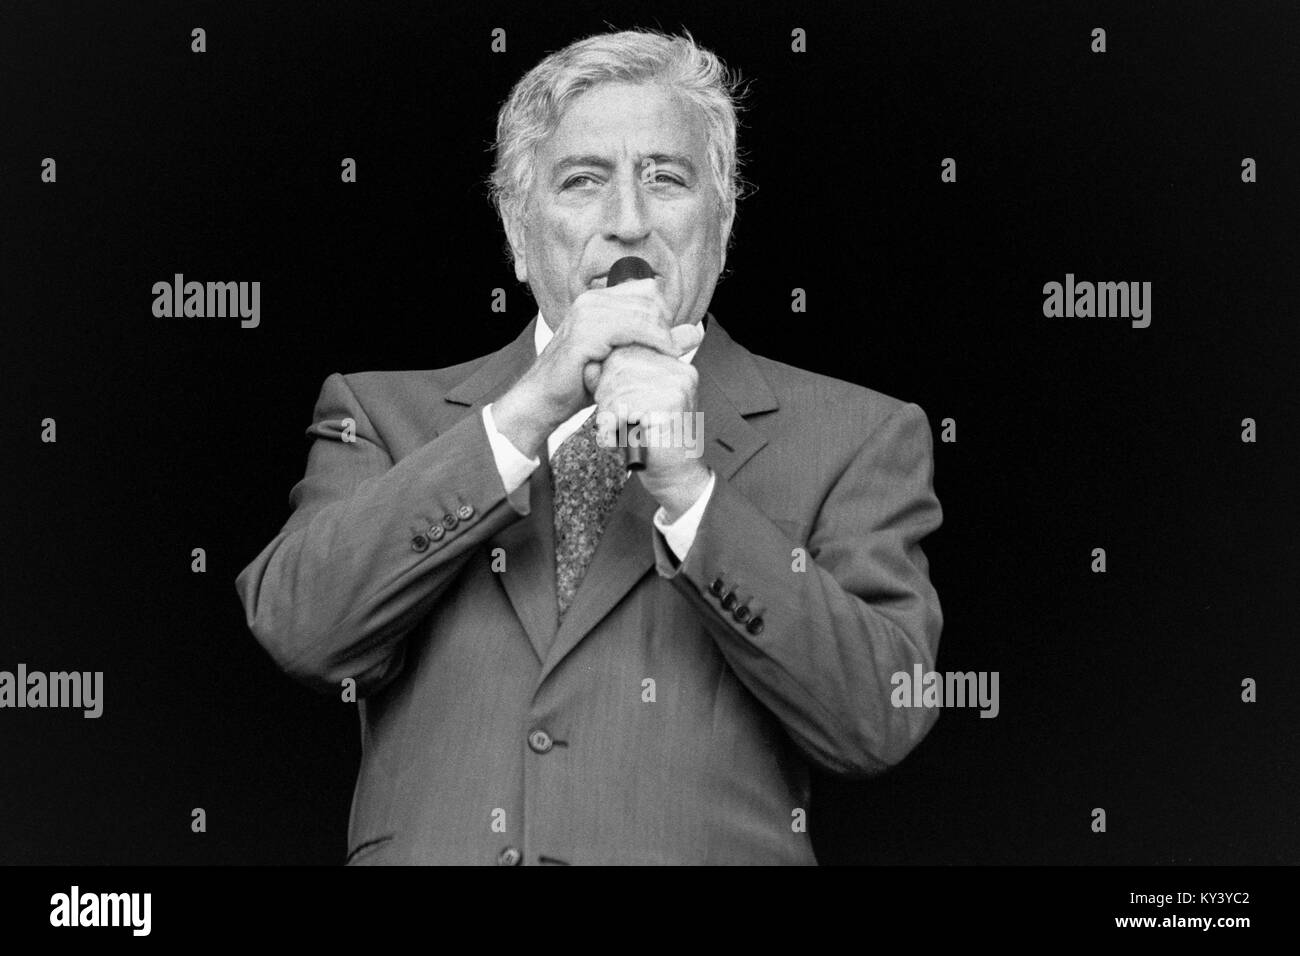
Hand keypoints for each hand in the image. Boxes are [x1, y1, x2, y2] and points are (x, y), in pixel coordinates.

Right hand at [492, 278, 701, 457]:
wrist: (543, 400)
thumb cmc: (579, 381)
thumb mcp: (624, 357)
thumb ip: (658, 341)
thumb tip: (696, 331)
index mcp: (597, 301)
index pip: (646, 289)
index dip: (664, 311)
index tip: (669, 338)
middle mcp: (591, 301)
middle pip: (649, 298)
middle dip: (666, 323)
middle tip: (671, 349)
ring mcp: (587, 314)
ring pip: (644, 312)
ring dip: (662, 333)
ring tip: (670, 354)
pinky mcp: (586, 333)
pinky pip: (632, 329)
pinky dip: (653, 341)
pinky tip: (662, 355)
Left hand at [592, 342, 710, 521]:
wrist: (677, 476)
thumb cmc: (655, 442)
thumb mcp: (631, 403)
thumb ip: (614, 381)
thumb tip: (589, 365)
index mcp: (674, 365)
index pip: (626, 351)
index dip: (608, 375)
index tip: (610, 399)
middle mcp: (680, 372)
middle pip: (621, 364)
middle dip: (607, 391)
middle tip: (613, 416)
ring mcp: (678, 387)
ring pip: (620, 384)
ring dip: (610, 408)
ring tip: (619, 426)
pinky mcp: (670, 406)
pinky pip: (626, 404)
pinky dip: (616, 421)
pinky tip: (624, 433)